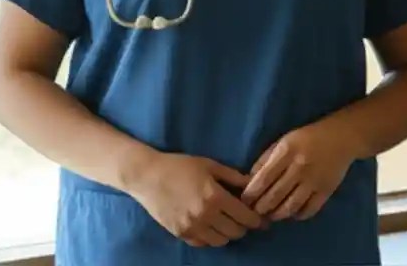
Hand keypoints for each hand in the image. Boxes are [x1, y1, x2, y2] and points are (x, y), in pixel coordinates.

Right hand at [127, 151, 265, 247]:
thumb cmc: (178, 166)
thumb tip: (253, 185)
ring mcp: (192, 227)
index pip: (246, 217)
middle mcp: (206, 215)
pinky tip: (208, 226)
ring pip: (222, 241)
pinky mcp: (181, 233)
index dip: (257, 219)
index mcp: (215, 196)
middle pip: (236, 232)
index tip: (260, 218)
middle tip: (241, 218)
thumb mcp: (208, 165)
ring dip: (227, 233)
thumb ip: (233, 176)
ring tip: (224, 222)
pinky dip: (210, 237)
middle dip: (243, 226)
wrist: (146, 176)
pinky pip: (204, 243)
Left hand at [241, 122, 356, 221]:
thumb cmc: (306, 138)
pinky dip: (299, 215)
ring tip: (271, 216)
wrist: (340, 138)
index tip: (244, 201)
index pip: (263, 178)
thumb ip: (266, 159)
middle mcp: (299, 168)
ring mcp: (314, 181)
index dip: (251, 193)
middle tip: (255, 212)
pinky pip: (310, 209)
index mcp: (285, 153)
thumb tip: (250, 180)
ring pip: (292, 205)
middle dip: (262, 207)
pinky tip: (292, 214)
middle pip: (275, 195)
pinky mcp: (327, 191)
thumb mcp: (282, 142)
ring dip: (278, 214)